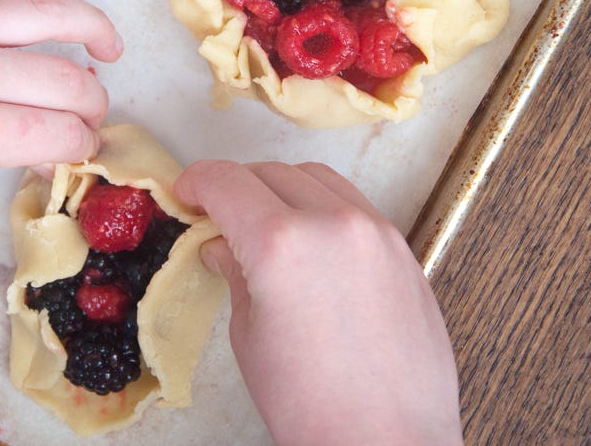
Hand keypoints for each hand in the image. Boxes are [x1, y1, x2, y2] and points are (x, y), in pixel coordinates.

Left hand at [0, 0, 121, 221]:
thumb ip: (0, 148)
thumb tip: (46, 137)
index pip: (61, 133)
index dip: (82, 144)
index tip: (83, 146)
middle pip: (66, 79)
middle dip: (93, 102)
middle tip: (92, 111)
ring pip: (46, 11)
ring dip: (92, 29)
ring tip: (109, 47)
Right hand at [175, 161, 462, 445]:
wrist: (387, 440)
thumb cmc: (310, 405)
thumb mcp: (249, 336)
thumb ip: (236, 274)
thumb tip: (223, 245)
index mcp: (283, 243)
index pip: (227, 181)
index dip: (197, 181)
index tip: (187, 193)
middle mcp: (333, 223)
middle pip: (271, 171)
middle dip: (237, 186)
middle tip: (220, 216)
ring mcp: (376, 231)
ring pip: (317, 179)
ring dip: (282, 189)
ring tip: (267, 225)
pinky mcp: (403, 249)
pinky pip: (354, 204)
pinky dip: (323, 207)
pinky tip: (313, 244)